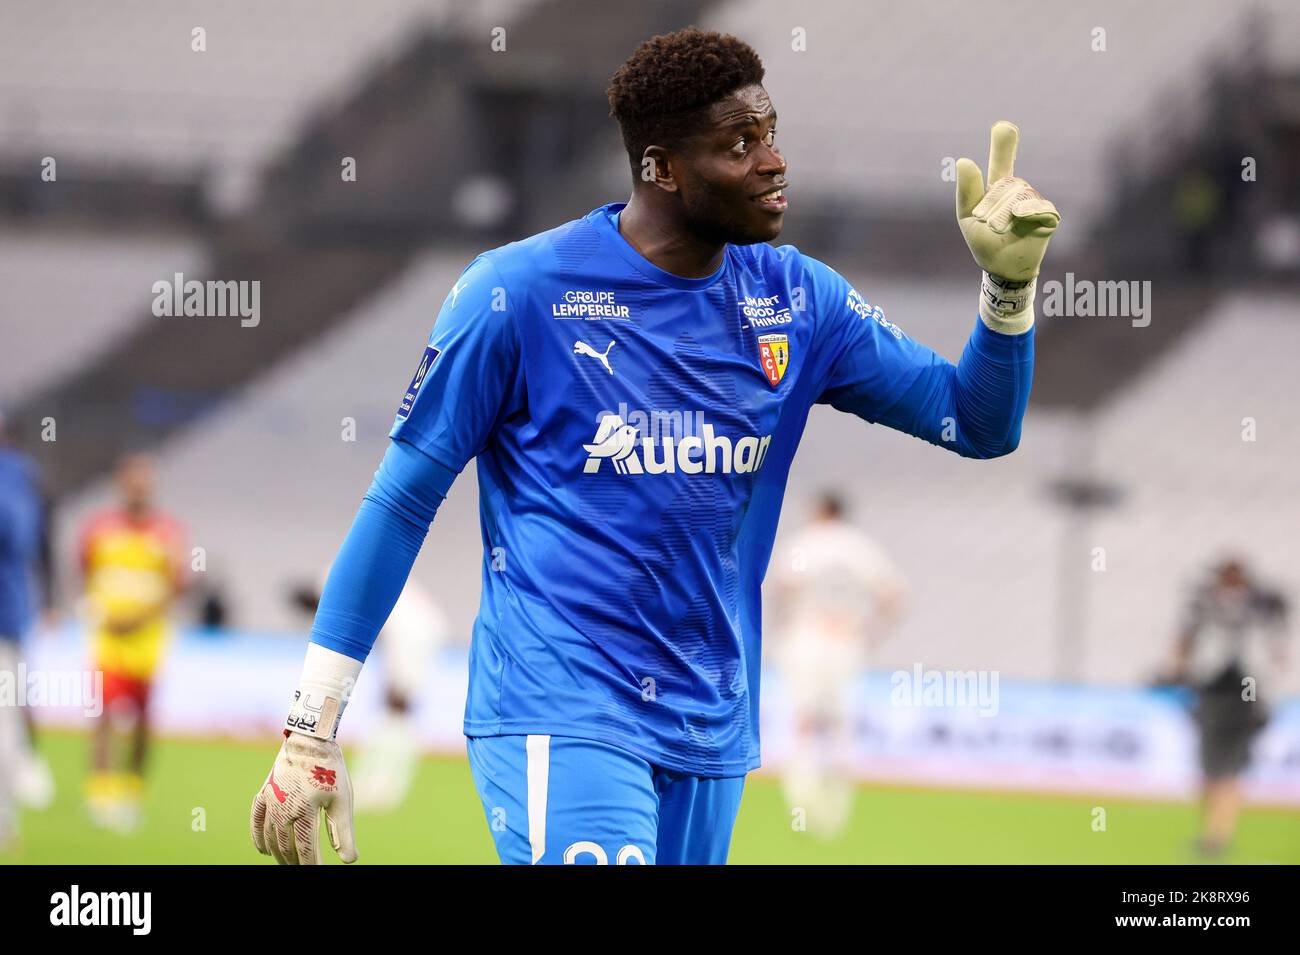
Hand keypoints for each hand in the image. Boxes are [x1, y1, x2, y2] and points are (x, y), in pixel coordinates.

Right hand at [251, 731, 356, 864]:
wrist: (309, 739)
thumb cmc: (329, 769)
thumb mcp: (342, 800)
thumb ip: (343, 831)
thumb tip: (349, 859)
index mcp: (304, 812)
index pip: (306, 850)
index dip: (312, 866)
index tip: (318, 874)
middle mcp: (282, 811)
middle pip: (286, 847)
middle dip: (296, 863)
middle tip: (305, 870)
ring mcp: (270, 802)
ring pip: (271, 838)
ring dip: (280, 855)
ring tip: (290, 864)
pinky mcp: (264, 793)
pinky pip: (256, 821)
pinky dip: (259, 838)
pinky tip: (265, 850)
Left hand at [956, 121, 1059, 281]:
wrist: (1003, 269)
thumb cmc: (985, 242)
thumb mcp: (967, 218)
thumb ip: (967, 191)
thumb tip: (964, 160)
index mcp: (997, 190)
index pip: (1001, 162)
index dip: (1003, 145)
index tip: (1003, 126)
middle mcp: (1018, 191)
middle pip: (1004, 186)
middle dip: (992, 205)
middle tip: (986, 224)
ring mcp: (1034, 202)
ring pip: (1020, 195)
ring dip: (1005, 212)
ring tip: (999, 229)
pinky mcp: (1048, 216)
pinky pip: (1039, 207)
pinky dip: (1028, 211)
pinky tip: (1020, 216)